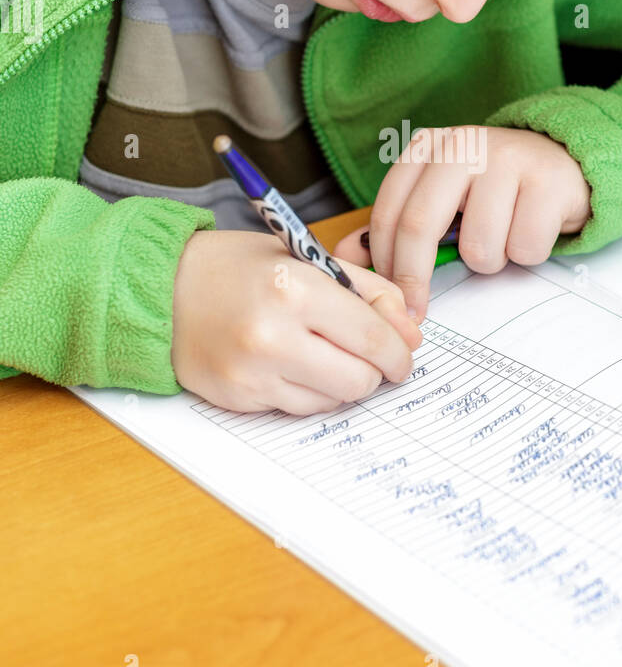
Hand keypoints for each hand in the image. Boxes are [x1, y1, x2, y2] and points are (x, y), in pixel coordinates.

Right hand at [171, 230, 422, 413]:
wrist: (164, 289)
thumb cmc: (238, 268)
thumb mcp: (306, 258)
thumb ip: (368, 291)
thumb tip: (411, 333)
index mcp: (295, 289)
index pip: (373, 337)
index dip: (399, 351)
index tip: (403, 353)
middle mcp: (273, 335)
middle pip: (360, 378)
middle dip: (375, 371)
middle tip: (370, 357)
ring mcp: (253, 373)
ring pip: (334, 400)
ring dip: (342, 382)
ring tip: (324, 353)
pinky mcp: (239, 399)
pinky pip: (300, 408)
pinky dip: (309, 391)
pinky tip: (294, 364)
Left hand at [333, 126, 590, 321]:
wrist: (567, 162)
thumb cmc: (496, 190)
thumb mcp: (443, 197)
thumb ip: (398, 224)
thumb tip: (347, 257)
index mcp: (429, 147)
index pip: (389, 210)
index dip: (383, 262)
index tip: (387, 299)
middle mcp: (463, 145)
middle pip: (420, 226)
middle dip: (414, 278)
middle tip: (419, 311)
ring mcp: (507, 159)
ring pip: (478, 247)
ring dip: (489, 261)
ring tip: (502, 238)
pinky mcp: (547, 182)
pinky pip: (523, 248)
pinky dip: (527, 254)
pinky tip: (531, 230)